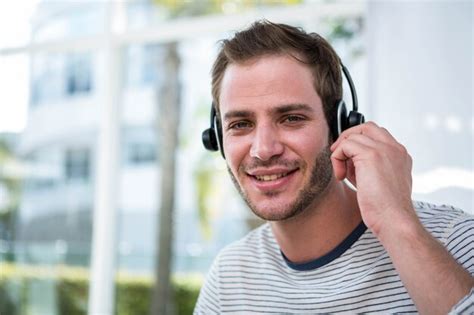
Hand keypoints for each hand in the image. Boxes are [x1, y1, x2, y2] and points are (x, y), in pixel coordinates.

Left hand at [330, 122, 415, 236]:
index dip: (359, 144)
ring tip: (342, 173)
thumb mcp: (378, 182)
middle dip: (348, 139)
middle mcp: (395, 149)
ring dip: (341, 152)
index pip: (377, 136)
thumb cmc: (386, 209)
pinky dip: (337, 158)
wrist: (394, 219)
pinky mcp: (371, 155)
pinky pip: (345, 145)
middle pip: (366, 127)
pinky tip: (341, 176)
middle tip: (339, 157)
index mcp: (399, 155)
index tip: (349, 161)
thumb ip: (366, 167)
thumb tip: (347, 160)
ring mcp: (384, 149)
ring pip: (354, 135)